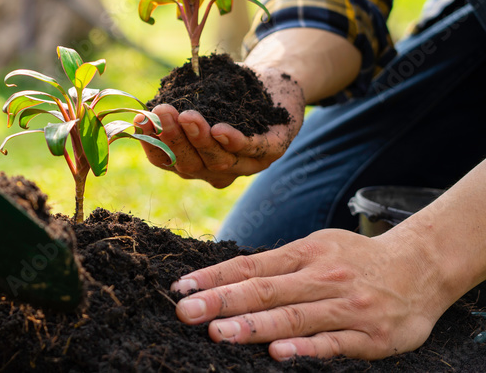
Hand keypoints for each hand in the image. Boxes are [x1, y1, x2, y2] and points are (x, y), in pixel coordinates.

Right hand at [135, 66, 304, 187]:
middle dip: (174, 138)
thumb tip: (145, 111)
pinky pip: (252, 149)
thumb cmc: (228, 93)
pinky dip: (234, 141)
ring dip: (200, 140)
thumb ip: (175, 107)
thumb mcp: (198, 98)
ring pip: (218, 160)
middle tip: (163, 113)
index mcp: (192, 160)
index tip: (141, 120)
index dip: (150, 143)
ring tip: (188, 116)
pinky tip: (221, 129)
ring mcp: (245, 164)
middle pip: (189, 164)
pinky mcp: (273, 150)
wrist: (274, 83)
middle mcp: (215, 170)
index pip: (165, 160)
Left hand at [170, 227, 451, 359]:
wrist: (421, 267)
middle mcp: (322, 278)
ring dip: (254, 326)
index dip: (214, 276)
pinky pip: (332, 343)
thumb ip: (277, 264)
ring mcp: (346, 307)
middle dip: (222, 302)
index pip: (250, 265)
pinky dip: (304, 348)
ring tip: (220, 333)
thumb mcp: (317, 247)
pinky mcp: (370, 336)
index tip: (181, 287)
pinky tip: (277, 354)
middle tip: (186, 312)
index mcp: (305, 253)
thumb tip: (226, 277)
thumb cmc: (356, 259)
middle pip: (265, 290)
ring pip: (293, 317)